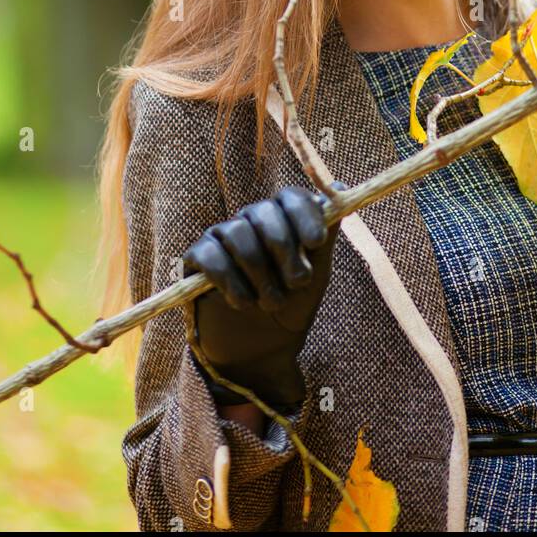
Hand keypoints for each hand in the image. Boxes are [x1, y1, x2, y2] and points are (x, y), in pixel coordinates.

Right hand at [182, 182, 345, 413]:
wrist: (261, 349)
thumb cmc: (292, 306)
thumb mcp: (317, 273)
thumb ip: (325, 234)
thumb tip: (339, 188)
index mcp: (281, 219)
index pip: (291, 197)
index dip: (304, 215)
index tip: (316, 242)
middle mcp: (250, 220)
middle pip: (264, 212)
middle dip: (284, 249)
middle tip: (297, 283)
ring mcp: (221, 237)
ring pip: (238, 234)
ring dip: (260, 274)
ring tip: (272, 302)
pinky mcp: (196, 259)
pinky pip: (210, 256)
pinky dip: (230, 282)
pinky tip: (243, 304)